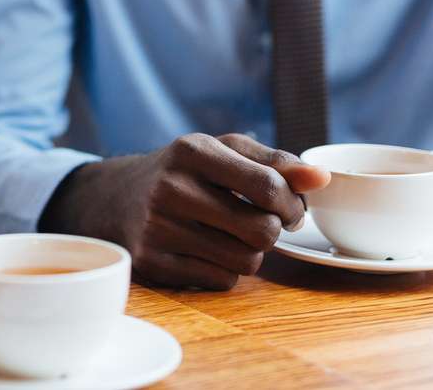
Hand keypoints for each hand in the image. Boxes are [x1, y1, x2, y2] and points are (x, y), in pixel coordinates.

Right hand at [40, 133, 330, 288]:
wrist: (110, 198)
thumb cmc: (181, 171)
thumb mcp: (220, 152)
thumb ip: (273, 161)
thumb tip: (322, 178)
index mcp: (192, 151)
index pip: (268, 185)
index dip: (292, 204)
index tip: (290, 208)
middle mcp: (171, 187)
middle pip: (261, 231)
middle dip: (273, 231)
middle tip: (263, 223)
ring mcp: (157, 228)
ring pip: (245, 262)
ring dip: (251, 254)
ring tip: (233, 236)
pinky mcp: (151, 263)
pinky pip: (220, 281)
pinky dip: (225, 271)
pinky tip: (208, 251)